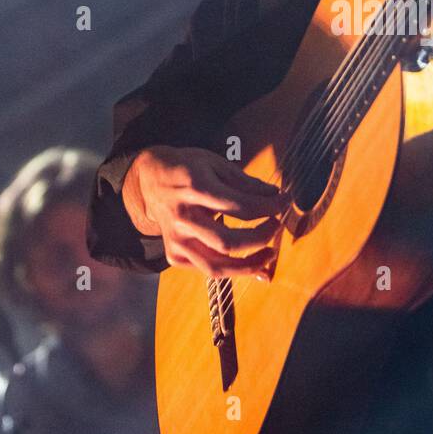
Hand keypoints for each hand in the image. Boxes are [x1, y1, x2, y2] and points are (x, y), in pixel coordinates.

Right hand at [122, 146, 283, 279]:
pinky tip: (248, 262)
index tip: (284, 203)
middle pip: (228, 242)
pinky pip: (207, 269)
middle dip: (261, 238)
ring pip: (216, 266)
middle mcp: (182, 218)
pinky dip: (230, 270)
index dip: (269, 208)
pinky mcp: (174, 254)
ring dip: (249, 266)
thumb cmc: (186, 169)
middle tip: (276, 227)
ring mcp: (175, 240)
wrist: (148, 180)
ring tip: (269, 255)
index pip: (240, 207)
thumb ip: (246, 183)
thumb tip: (275, 196)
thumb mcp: (215, 164)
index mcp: (194, 188)